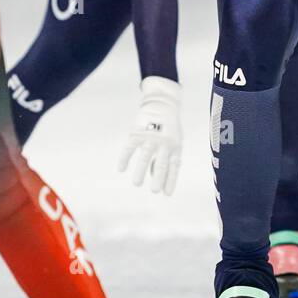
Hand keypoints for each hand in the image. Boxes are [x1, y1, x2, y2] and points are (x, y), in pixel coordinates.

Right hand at [117, 77, 182, 194]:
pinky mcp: (138, 132)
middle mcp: (164, 143)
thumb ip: (166, 160)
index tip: (166, 194)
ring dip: (140, 171)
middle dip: (158, 178)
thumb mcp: (174, 143)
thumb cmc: (169, 128)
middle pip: (161, 163)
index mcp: (175, 147)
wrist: (162, 104)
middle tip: (153, 191)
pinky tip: (121, 168)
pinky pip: (130, 147)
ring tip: (136, 183)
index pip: (174, 167)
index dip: (170, 180)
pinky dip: (125, 158)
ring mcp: (151, 137)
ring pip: (145, 156)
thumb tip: (158, 180)